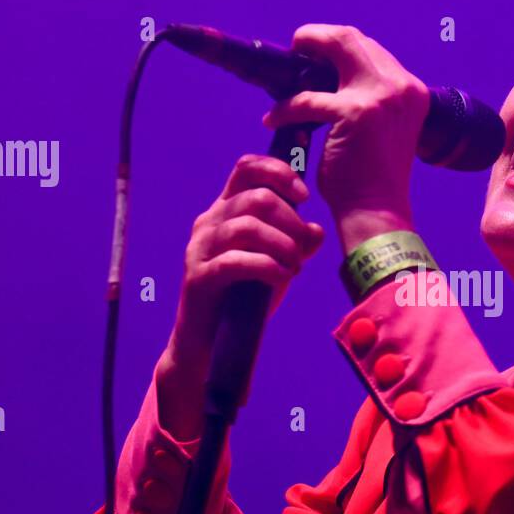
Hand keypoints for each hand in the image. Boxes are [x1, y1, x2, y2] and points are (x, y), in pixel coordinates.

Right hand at [157, 154, 324, 439]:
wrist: (210, 344)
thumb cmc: (244, 300)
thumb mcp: (277, 264)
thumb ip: (296, 244)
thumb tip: (315, 230)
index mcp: (225, 211)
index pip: (247, 169)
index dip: (278, 172)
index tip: (302, 195)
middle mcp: (209, 223)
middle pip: (256, 198)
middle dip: (290, 220)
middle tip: (302, 247)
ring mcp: (200, 249)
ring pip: (247, 226)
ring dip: (282, 244)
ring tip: (294, 265)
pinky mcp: (198, 278)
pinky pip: (236, 261)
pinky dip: (266, 266)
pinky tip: (281, 277)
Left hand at [261, 24, 428, 252]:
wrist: (376, 213)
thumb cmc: (372, 180)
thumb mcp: (380, 130)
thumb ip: (366, 100)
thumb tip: (329, 79)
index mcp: (412, 92)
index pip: (371, 50)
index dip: (338, 47)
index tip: (314, 54)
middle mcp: (403, 88)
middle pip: (353, 38)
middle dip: (319, 37)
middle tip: (297, 46)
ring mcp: (382, 97)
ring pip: (336, 47)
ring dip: (305, 50)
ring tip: (283, 69)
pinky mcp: (355, 112)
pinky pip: (308, 99)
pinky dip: (286, 109)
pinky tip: (274, 119)